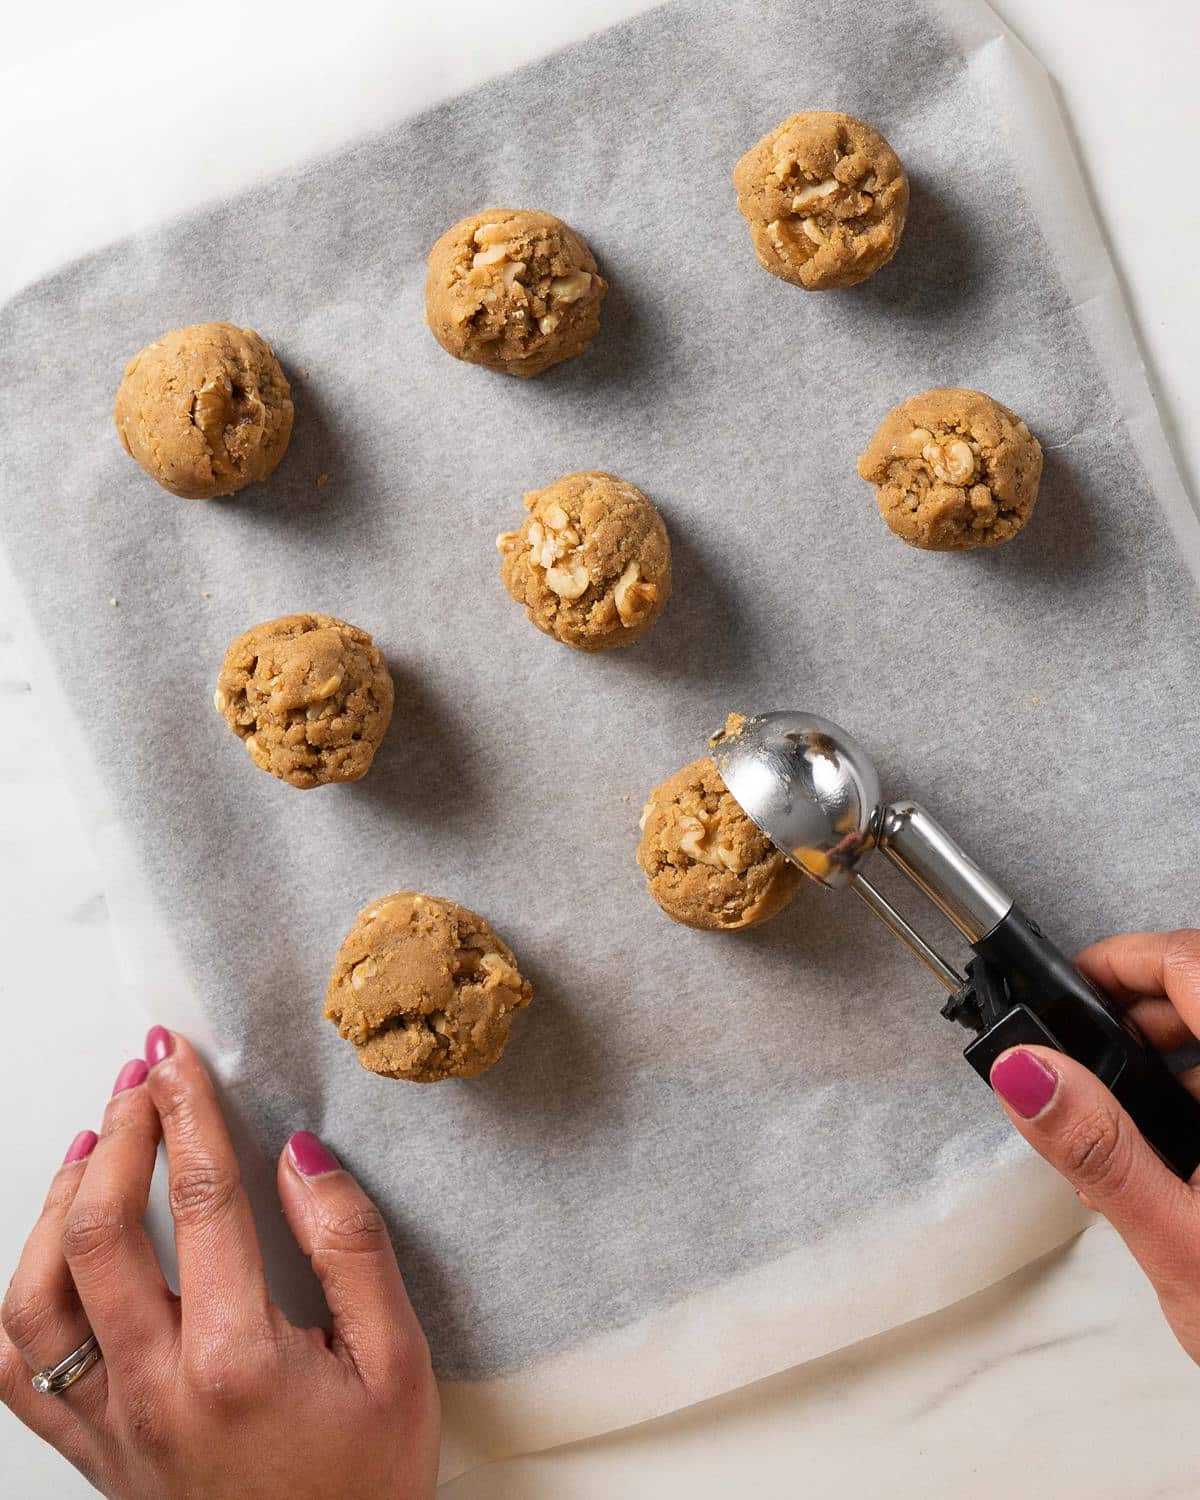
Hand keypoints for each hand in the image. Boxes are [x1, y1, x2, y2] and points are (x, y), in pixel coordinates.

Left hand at [0, 1028, 438, 1497]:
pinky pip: (21, 1374)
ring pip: (36, 1298)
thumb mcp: (399, 1362)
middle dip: (120, 1135)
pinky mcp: (95, 1453)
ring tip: (93, 1145)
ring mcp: (113, 1426)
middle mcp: (157, 1390)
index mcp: (237, 1360)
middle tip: (140, 1078)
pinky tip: (46, 1252)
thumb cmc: (365, 1485)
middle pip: (100, 1234)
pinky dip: (19, 1300)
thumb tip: (298, 1158)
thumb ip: (349, 1249)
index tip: (175, 1055)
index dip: (184, 1112)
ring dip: (56, 1206)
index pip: (198, 1200)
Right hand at [989, 929, 1199, 1362]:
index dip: (1126, 957)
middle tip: (1086, 1050)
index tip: (1074, 981)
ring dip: (1177, 1057)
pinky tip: (1178, 1154)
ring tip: (1126, 1115)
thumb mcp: (1179, 1244)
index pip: (1193, 964)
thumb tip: (1028, 1072)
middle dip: (1143, 1013)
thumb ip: (1099, 1148)